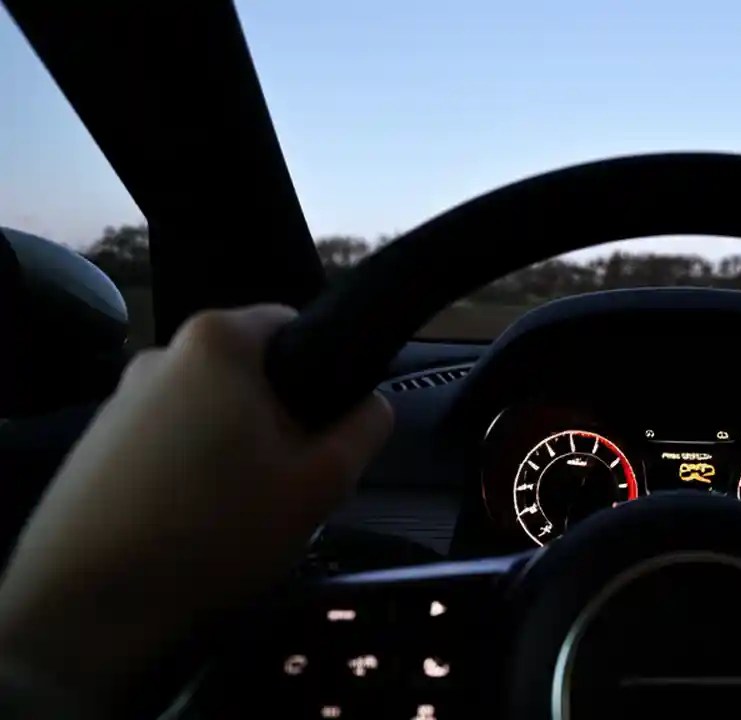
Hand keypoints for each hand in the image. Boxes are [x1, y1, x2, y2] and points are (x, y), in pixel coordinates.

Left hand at [0, 306, 391, 704]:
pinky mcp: (94, 444)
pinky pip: (166, 443)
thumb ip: (364, 431)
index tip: (328, 435)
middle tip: (290, 485)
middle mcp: (163, 351)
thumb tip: (373, 404)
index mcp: (219, 341)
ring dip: (232, 450)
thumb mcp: (321, 485)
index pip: (294, 326)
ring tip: (238, 516)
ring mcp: (120, 398)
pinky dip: (188, 473)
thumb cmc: (218, 528)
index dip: (325, 377)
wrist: (89, 601)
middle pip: (250, 375)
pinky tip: (191, 527)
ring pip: (208, 412)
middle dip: (277, 420)